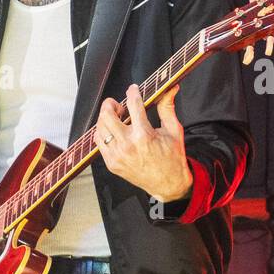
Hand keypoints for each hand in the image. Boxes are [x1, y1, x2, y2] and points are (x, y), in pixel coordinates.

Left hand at [96, 84, 192, 202]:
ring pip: (100, 128)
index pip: (133, 105)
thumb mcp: (173, 130)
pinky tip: (113, 131)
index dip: (132, 92)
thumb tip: (171, 89)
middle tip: (118, 105)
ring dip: (105, 118)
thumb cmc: (173, 158)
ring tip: (116, 118)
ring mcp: (118, 155)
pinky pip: (99, 143)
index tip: (133, 89)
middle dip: (110, 104)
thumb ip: (168, 107)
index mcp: (144, 135)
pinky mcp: (112, 164)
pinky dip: (103, 133)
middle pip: (107, 115)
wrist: (169, 184)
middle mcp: (128, 145)